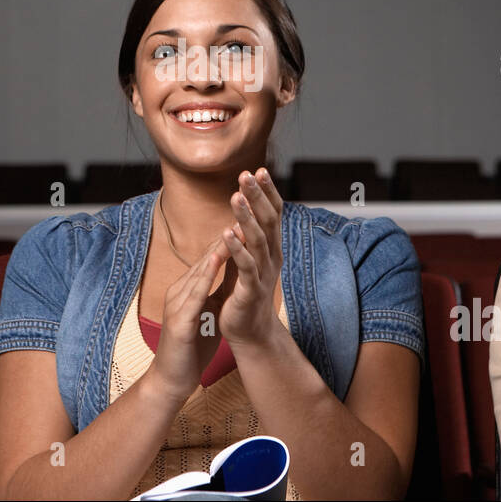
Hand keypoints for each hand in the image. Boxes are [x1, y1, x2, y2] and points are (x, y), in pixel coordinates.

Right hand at [147, 235, 230, 404]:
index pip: (210, 259)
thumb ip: (217, 292)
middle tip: (242, 213)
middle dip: (226, 236)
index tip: (247, 221)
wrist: (172, 380)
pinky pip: (194, 295)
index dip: (229, 239)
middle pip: (205, 258)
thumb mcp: (208, 314)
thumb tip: (234, 274)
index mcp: (188, 289)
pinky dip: (206, 276)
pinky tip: (217, 263)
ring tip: (234, 229)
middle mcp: (180, 290)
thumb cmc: (191, 347)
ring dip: (218, 249)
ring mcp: (177, 304)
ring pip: (199, 271)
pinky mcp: (179, 321)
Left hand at [217, 168, 285, 348]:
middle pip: (268, 220)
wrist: (249, 332)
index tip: (259, 168)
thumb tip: (245, 206)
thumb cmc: (245, 293)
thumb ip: (249, 235)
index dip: (268, 192)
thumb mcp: (249, 259)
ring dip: (246, 216)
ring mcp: (263, 273)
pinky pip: (245, 266)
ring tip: (236, 196)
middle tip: (247, 173)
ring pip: (257, 239)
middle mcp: (272, 257)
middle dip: (258, 196)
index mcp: (271, 248)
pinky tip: (226, 232)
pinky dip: (236, 248)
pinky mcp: (250, 290)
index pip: (273, 213)